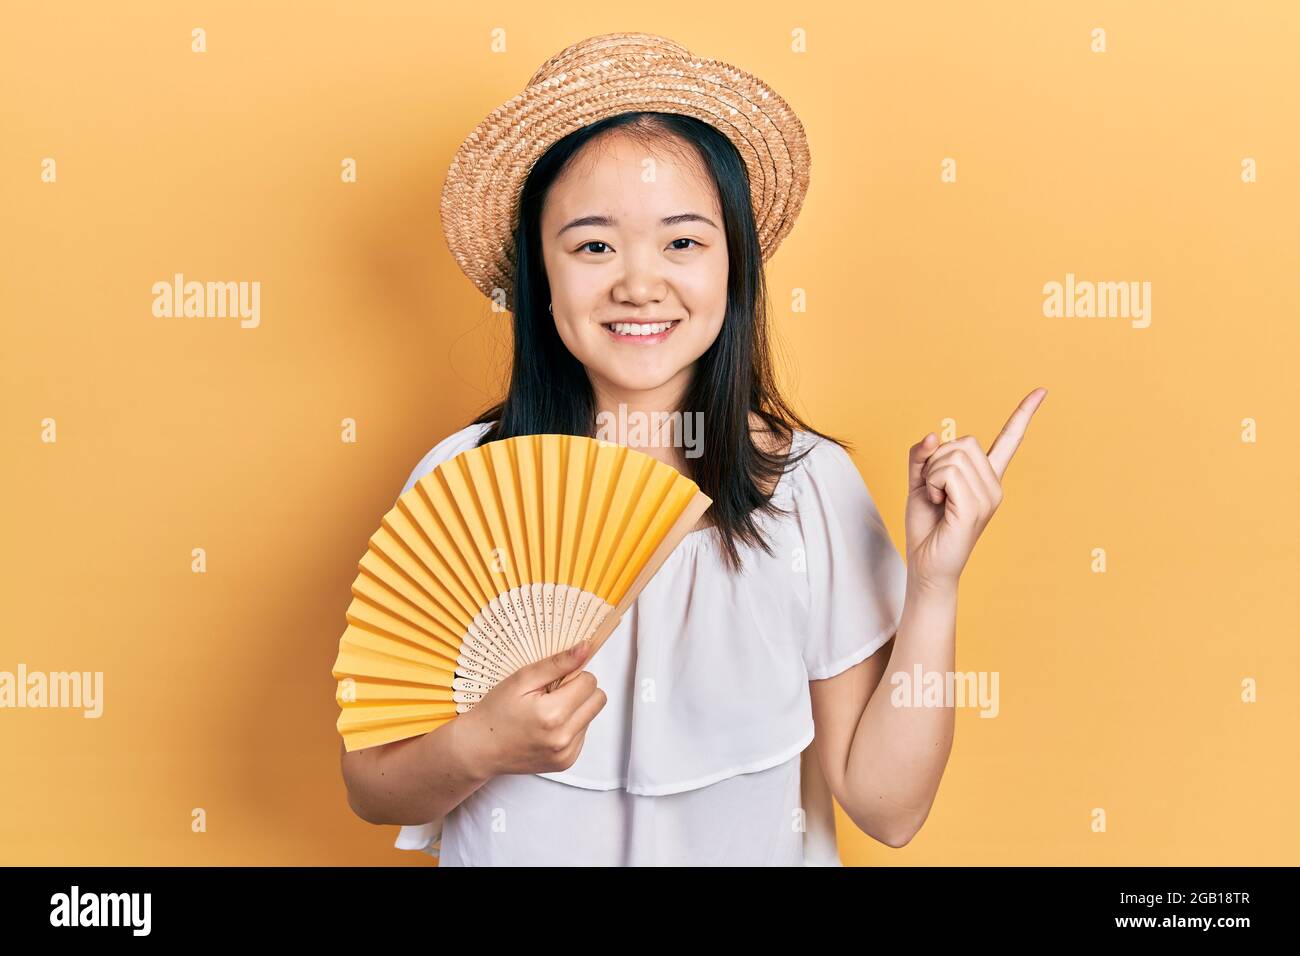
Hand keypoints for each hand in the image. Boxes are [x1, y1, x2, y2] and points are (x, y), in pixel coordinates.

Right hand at [457, 640, 607, 777]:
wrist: (479, 748)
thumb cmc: (496, 712)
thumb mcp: (522, 679)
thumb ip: (557, 663)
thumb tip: (585, 649)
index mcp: (553, 714)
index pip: (590, 682)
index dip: (573, 675)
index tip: (554, 680)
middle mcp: (563, 738)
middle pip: (598, 700)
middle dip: (579, 691)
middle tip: (552, 694)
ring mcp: (566, 753)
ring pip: (591, 716)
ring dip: (575, 709)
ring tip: (546, 712)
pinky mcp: (566, 762)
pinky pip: (583, 734)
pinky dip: (570, 726)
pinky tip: (547, 727)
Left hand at [904, 387, 1046, 591]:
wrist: (926, 566)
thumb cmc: (926, 526)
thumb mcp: (918, 483)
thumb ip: (922, 456)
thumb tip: (934, 433)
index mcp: (985, 478)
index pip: (1009, 440)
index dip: (1023, 414)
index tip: (1042, 391)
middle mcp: (993, 485)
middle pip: (964, 442)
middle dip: (937, 459)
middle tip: (934, 488)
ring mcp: (989, 497)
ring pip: (953, 456)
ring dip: (932, 474)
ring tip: (937, 499)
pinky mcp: (976, 507)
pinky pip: (948, 473)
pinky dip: (933, 484)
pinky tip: (939, 504)